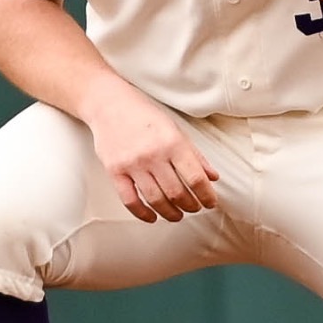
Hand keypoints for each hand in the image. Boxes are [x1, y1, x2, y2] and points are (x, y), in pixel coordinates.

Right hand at [81, 82, 219, 222]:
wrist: (109, 104)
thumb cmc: (145, 116)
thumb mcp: (176, 130)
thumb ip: (195, 155)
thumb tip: (213, 177)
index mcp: (173, 143)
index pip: (196, 178)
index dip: (206, 195)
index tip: (210, 203)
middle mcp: (154, 155)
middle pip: (177, 192)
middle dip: (190, 206)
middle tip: (194, 208)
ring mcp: (133, 164)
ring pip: (156, 199)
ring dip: (170, 213)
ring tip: (177, 215)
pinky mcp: (115, 171)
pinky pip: (130, 200)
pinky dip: (143, 213)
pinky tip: (152, 217)